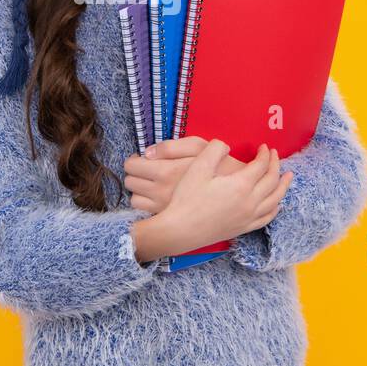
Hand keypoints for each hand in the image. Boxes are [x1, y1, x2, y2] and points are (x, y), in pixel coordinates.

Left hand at [123, 136, 244, 214]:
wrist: (236, 195)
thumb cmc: (217, 166)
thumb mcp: (198, 146)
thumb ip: (171, 146)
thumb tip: (147, 153)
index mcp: (166, 171)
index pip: (132, 166)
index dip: (134, 160)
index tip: (142, 160)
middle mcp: (160, 192)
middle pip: (130, 183)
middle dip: (135, 174)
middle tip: (146, 171)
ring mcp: (163, 208)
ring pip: (135, 200)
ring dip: (139, 191)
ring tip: (152, 184)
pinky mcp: (169, 219)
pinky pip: (145, 213)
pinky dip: (147, 204)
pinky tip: (158, 198)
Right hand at [155, 140, 291, 253]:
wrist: (179, 230)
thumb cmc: (187, 198)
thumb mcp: (198, 167)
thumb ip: (214, 150)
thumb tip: (227, 145)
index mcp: (241, 185)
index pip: (261, 166)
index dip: (265, 154)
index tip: (264, 146)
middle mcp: (250, 202)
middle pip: (272, 181)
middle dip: (275, 165)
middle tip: (275, 155)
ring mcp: (248, 217)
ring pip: (275, 200)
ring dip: (283, 186)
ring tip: (288, 177)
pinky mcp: (243, 228)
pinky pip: (267, 218)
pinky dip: (275, 207)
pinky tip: (276, 204)